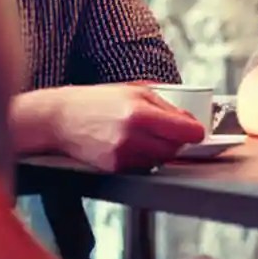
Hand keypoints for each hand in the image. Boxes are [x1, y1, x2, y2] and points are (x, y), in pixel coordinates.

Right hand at [52, 84, 205, 171]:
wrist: (60, 118)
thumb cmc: (98, 100)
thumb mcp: (135, 90)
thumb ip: (165, 105)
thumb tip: (189, 120)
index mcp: (140, 113)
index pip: (185, 131)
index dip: (195, 131)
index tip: (196, 130)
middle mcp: (132, 137)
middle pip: (175, 148)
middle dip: (178, 140)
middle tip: (170, 130)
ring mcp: (122, 155)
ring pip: (161, 160)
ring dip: (162, 150)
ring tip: (147, 135)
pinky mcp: (114, 167)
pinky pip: (143, 166)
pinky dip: (145, 157)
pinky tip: (132, 144)